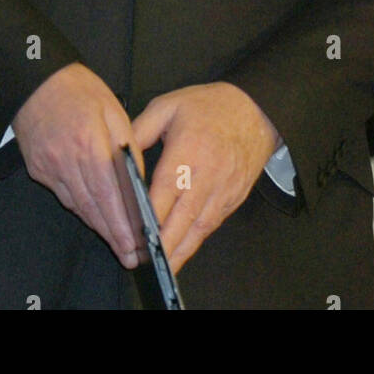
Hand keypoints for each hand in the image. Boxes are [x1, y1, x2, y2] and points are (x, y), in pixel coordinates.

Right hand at [11, 62, 147, 268]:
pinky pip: (64, 195)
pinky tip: (95, 217)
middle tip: (130, 255)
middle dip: (112, 233)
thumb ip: (128, 146)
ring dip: (98, 226)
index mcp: (88, 142)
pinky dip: (81, 208)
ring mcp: (48, 168)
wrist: (36, 81)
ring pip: (77, 205)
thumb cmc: (79, 90)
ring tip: (118, 243)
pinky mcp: (37, 170)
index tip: (134, 242)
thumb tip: (139, 180)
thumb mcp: (113, 110)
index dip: (120, 222)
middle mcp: (65, 160)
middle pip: (91, 206)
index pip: (107, 193)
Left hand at [130, 81, 280, 273]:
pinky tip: (182, 250)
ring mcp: (224, 189)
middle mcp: (207, 174)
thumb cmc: (208, 106)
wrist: (255, 110)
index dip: (149, 213)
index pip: (165, 189)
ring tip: (163, 268)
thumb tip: (119, 154)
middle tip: (146, 260)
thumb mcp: (168, 105)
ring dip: (181, 249)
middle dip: (164, 242)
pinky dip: (196, 240)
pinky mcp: (234, 198)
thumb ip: (140, 129)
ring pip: (200, 227)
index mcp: (187, 149)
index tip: (133, 230)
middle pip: (183, 217)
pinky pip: (212, 224)